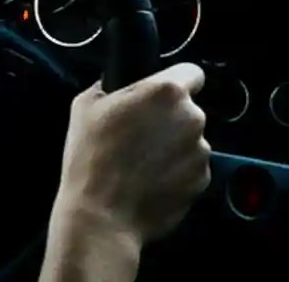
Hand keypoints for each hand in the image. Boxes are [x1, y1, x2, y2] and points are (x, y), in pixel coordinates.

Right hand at [52, 63, 210, 248]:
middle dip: (169, 118)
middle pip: (189, 109)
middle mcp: (192, 117)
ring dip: (173, 146)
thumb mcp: (86, 106)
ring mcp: (200, 151)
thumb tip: (114, 83)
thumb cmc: (90, 158)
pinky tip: (151, 180)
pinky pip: (191, 167)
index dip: (176, 81)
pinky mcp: (202, 180)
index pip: (192, 72)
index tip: (160, 97)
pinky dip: (177, 171)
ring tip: (142, 162)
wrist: (101, 217)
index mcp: (167, 91)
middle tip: (140, 134)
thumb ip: (110, 86)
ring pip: (190, 139)